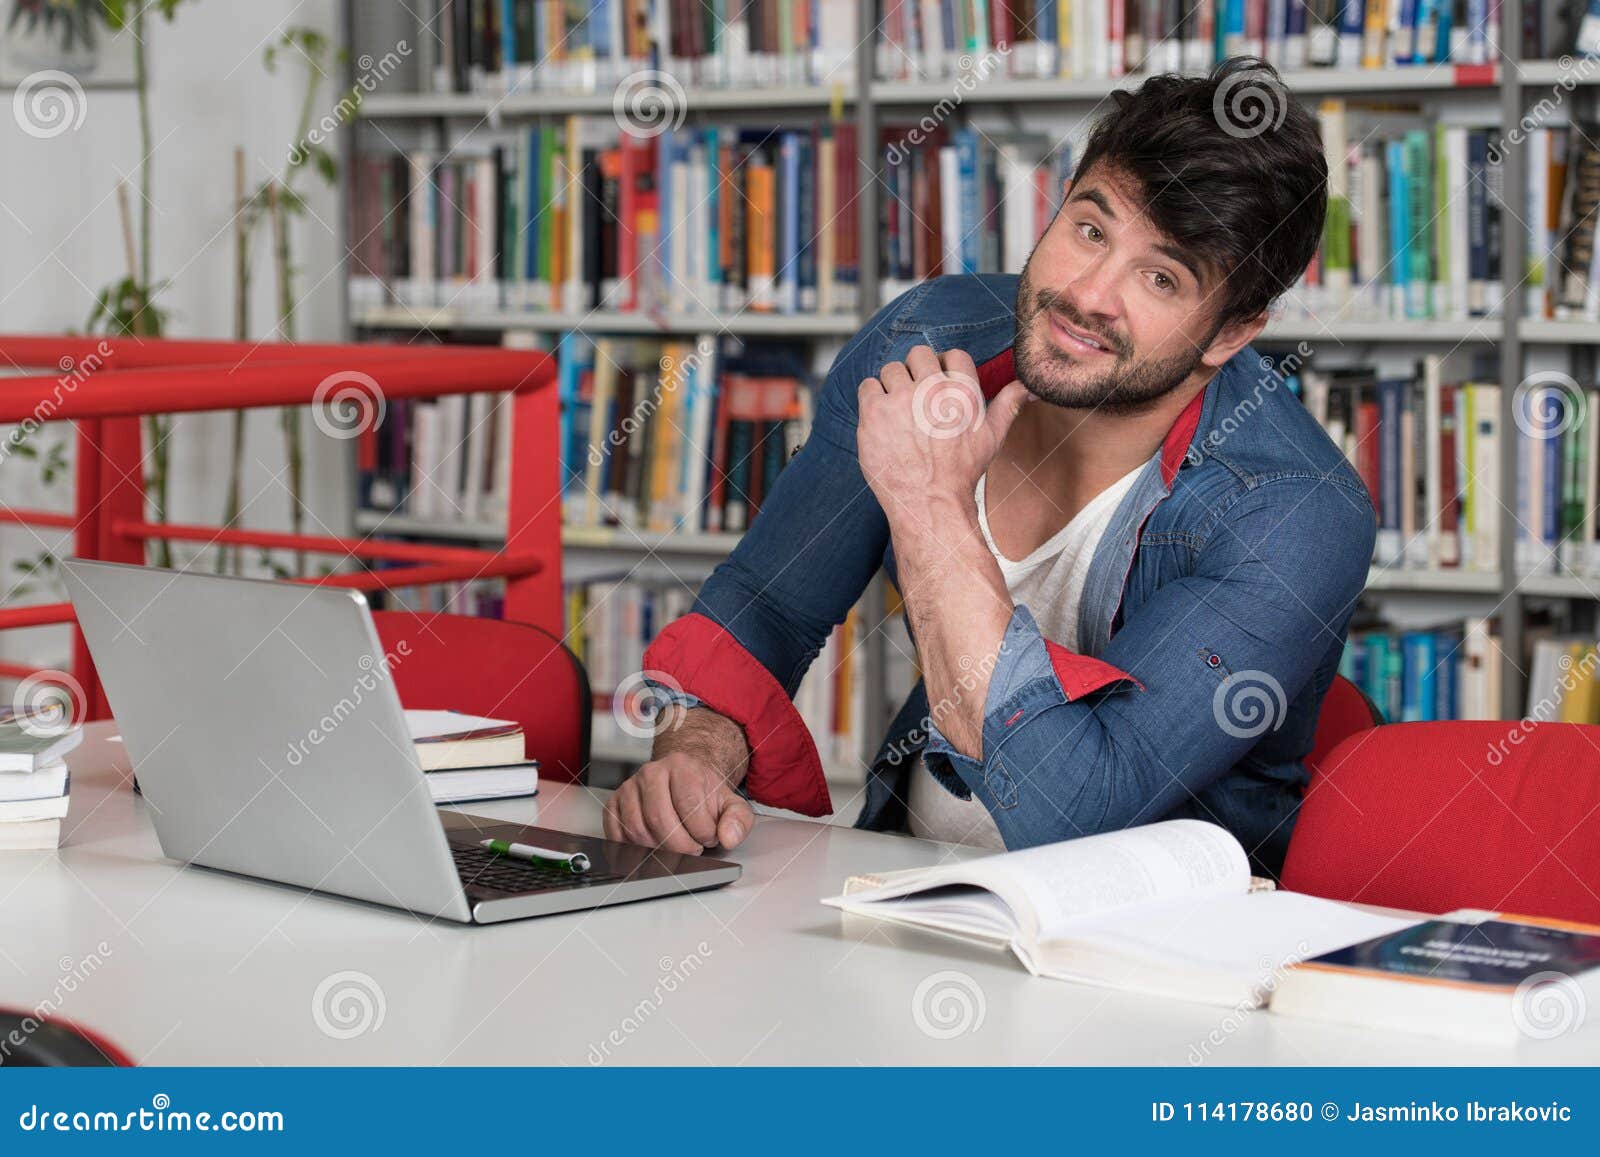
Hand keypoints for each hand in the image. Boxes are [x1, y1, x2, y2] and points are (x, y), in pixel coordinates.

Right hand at [601, 751, 755, 855]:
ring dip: (659, 849)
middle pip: (659, 819)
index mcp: (682, 766)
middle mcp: (652, 772)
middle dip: (680, 845)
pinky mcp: (614, 804)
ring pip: (637, 830)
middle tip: (692, 847)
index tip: (709, 837)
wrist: (683, 780)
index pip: (689, 806)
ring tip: (676, 844)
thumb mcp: (730, 803)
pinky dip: (634, 848)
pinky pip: (617, 834)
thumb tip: (729, 838)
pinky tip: (653, 846)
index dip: (702, 831)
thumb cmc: (704, 794)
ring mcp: (630, 788)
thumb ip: (738, 820)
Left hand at [856, 345, 1030, 522]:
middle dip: (916, 371)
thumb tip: (1029, 386)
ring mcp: (900, 399)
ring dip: (892, 384)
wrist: (929, 502)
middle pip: (919, 354)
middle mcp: (932, 390)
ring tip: (897, 410)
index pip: (953, 355)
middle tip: (915, 397)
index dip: (943, 368)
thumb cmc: (961, 472)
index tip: (938, 385)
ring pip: (891, 368)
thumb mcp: (992, 437)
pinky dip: (872, 396)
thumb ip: (1008, 405)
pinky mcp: (874, 412)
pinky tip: (881, 417)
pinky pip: (867, 385)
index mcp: (962, 392)